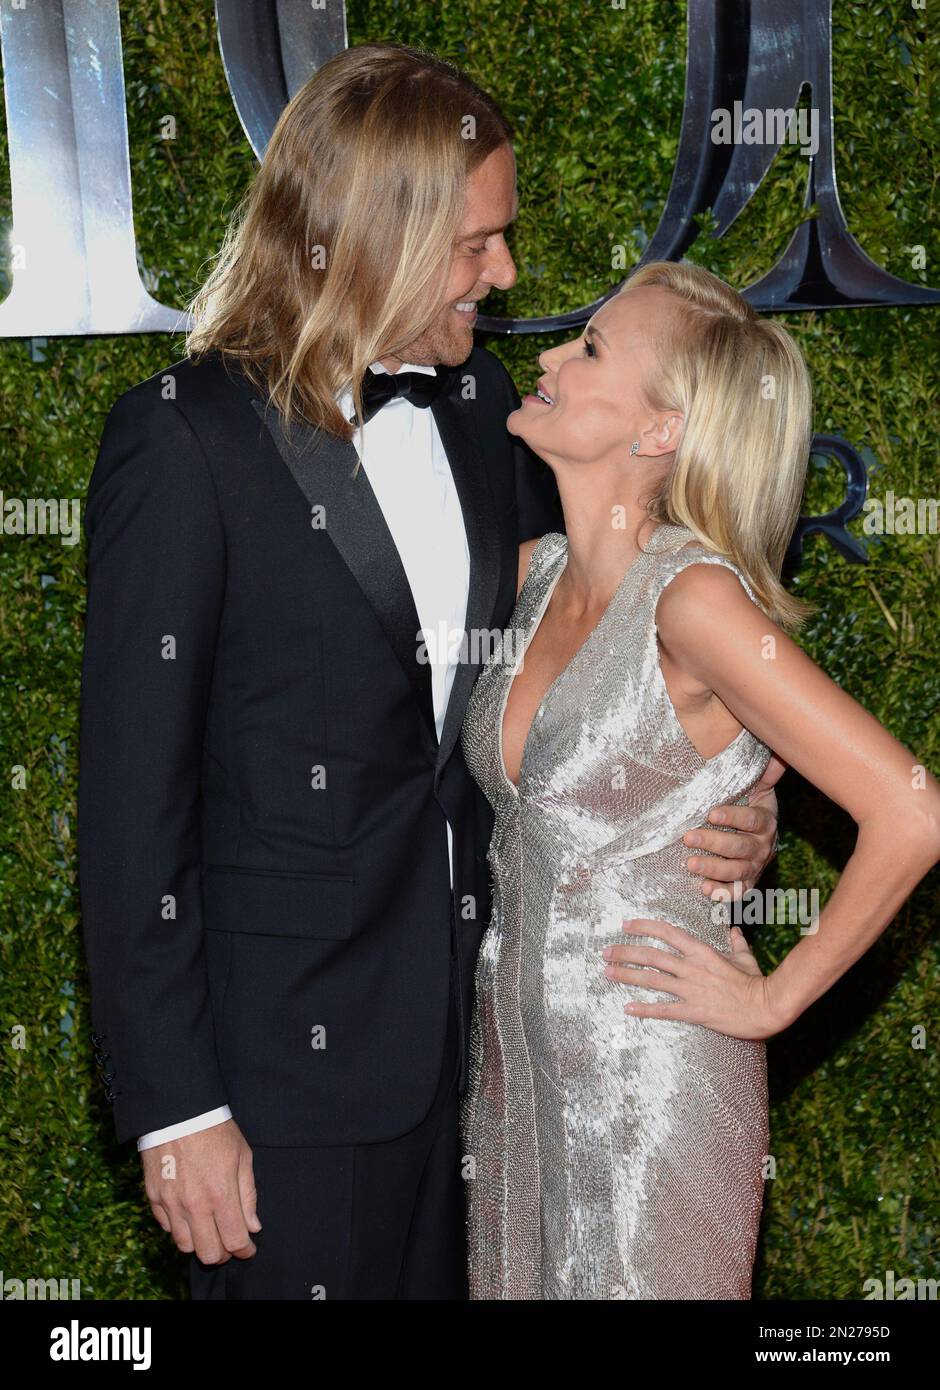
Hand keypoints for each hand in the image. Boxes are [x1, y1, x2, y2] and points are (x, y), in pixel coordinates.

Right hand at [141, 1118, 260, 1264]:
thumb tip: (252, 1227)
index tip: (248, 1248)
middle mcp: (195, 1205)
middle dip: (223, 1253)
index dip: (244, 1250)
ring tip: (208, 1230)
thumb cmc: (215, 1131)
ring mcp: (171, 1203)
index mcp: (221, 1194)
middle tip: (229, 1242)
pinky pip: (167, 1228)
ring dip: (199, 1243)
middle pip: (208, 1254)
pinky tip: (189, 1215)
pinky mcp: (154, 1198)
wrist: (179, 1111)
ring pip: (185, 1246)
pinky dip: (180, 1228)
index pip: (234, 1241)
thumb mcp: (242, 1156)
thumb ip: (248, 1195)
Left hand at [603, 918, 788, 1040]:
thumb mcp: (745, 957)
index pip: (667, 933)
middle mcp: (691, 968)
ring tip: (607, 973)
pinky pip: (664, 1010)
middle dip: (625, 952)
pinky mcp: (693, 1011)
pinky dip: (644, 1009)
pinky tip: (628, 1008)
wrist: (765, 1007)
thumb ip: (736, 943)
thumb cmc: (756, 982)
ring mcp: (690, 990)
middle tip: (606, 951)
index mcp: (702, 952)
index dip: (644, 927)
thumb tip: (734, 930)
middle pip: (651, 956)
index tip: (627, 925)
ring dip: (627, 975)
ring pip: (652, 980)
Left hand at [683, 755, 784, 897]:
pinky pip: (736, 892)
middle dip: (714, 842)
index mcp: (766, 822)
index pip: (752, 819)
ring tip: (690, 863)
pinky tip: (704, 889)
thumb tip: (778, 755)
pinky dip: (721, 892)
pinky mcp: (745, 885)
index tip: (711, 814)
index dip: (733, 817)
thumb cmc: (750, 809)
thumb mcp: (758, 790)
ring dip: (713, 868)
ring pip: (736, 871)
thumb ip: (765, 774)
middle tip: (688, 838)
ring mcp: (754, 868)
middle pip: (740, 846)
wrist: (757, 841)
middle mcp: (763, 846)